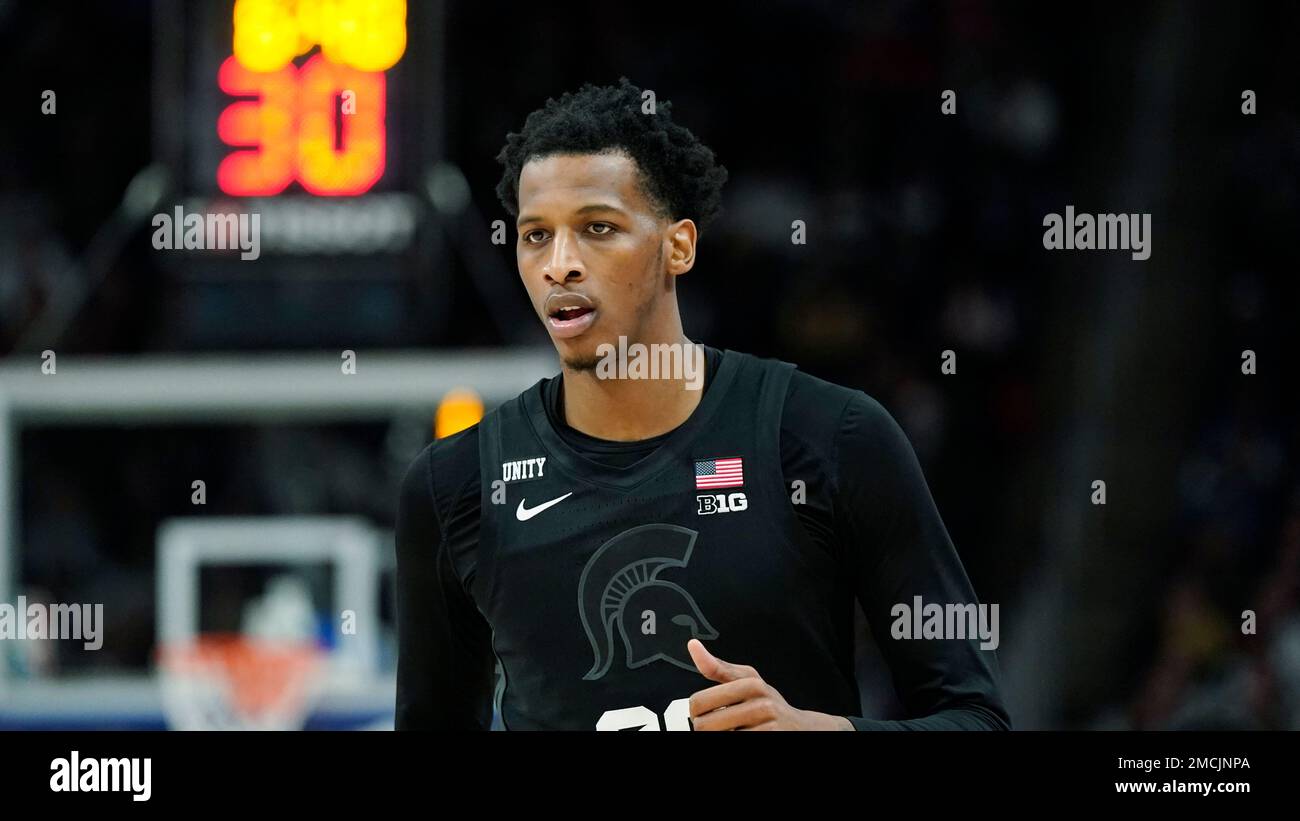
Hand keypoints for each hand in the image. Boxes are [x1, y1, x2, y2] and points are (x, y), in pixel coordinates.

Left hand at [685, 638, 852, 730]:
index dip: (696, 712)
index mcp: (750, 684)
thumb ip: (717, 667)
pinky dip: (735, 741)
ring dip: (721, 736)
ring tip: (733, 729)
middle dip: (706, 729)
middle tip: (718, 726)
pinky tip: (744, 734)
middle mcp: (761, 704)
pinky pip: (735, 743)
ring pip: (719, 736)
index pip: (698, 702)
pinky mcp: (771, 739)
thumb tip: (693, 645)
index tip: (705, 713)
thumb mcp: (746, 680)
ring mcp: (768, 726)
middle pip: (704, 725)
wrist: (802, 727)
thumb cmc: (767, 703)